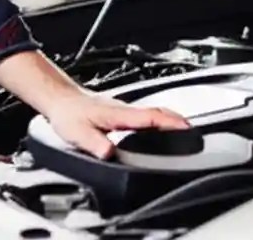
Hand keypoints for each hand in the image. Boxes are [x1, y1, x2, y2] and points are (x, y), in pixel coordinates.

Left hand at [43, 89, 189, 158]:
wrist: (59, 99)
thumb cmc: (67, 114)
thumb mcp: (77, 133)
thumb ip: (94, 144)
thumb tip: (109, 153)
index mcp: (117, 114)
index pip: (149, 117)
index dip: (169, 123)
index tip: (186, 128)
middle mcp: (123, 109)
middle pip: (157, 112)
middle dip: (176, 121)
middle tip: (193, 131)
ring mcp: (122, 109)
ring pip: (151, 111)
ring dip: (168, 119)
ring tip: (183, 129)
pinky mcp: (119, 111)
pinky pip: (144, 114)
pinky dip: (157, 120)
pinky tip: (158, 127)